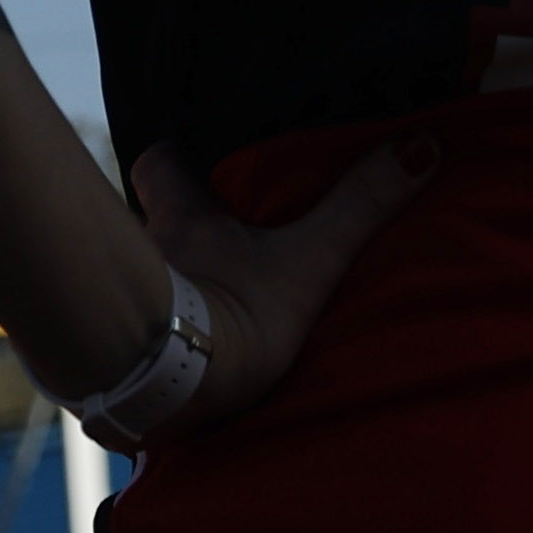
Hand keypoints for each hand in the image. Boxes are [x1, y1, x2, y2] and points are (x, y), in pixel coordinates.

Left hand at [120, 137, 434, 438]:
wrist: (167, 387)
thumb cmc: (235, 314)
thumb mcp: (308, 261)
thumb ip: (359, 207)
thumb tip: (422, 145)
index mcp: (181, 217)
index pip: (158, 163)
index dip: (173, 159)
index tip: (191, 158)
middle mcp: (141, 248)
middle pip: (138, 220)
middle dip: (164, 228)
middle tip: (201, 241)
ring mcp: (120, 300)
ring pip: (130, 274)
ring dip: (156, 283)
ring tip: (189, 302)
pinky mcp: (110, 350)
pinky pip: (120, 331)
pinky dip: (139, 336)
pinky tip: (164, 357)